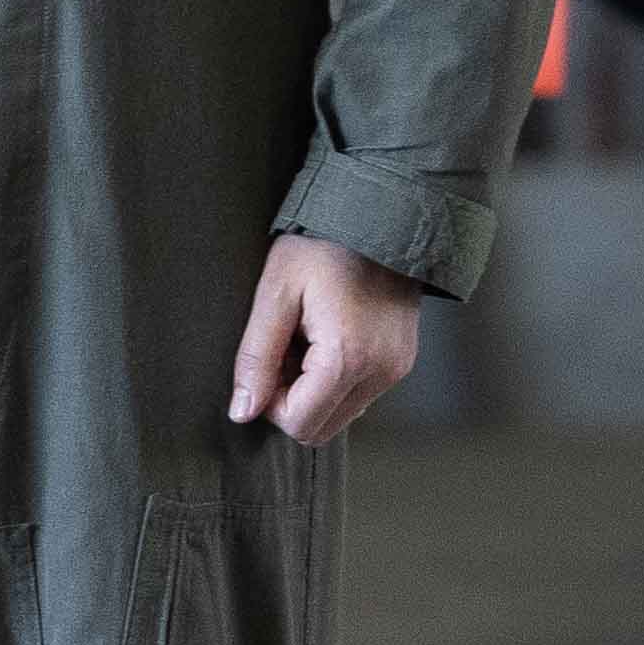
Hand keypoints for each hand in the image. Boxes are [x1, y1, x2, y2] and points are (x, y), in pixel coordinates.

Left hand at [229, 235, 424, 445]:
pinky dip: (335, 380)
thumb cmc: (322, 246)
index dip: (270, 403)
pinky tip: (326, 338)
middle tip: (284, 350)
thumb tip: (242, 412)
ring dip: (313, 391)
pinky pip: (359, 394)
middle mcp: (381, 372)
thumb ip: (256, 358)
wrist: (379, 216)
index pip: (300, 424)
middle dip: (292, 401)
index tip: (266, 362)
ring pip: (341, 414)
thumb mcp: (275, 295)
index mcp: (347, 359)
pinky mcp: (401, 361)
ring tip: (306, 339)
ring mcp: (396, 369)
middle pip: (322, 428)